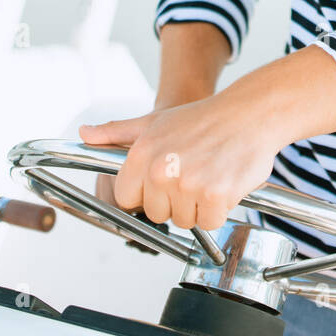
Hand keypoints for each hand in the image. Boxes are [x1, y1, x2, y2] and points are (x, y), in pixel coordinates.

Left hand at [79, 93, 278, 232]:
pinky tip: (224, 183)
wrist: (250, 113)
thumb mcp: (155, 121)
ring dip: (198, 205)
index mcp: (141, 154)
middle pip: (156, 213)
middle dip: (175, 199)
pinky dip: (219, 209)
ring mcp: (188, 184)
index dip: (147, 192)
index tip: (164, 178)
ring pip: (183, 220)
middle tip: (192, 171)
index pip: (127, 199)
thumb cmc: (203, 118)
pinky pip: (209, 222)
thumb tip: (84, 133)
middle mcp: (161, 170)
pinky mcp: (215, 196)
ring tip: (209, 173)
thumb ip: (117, 132)